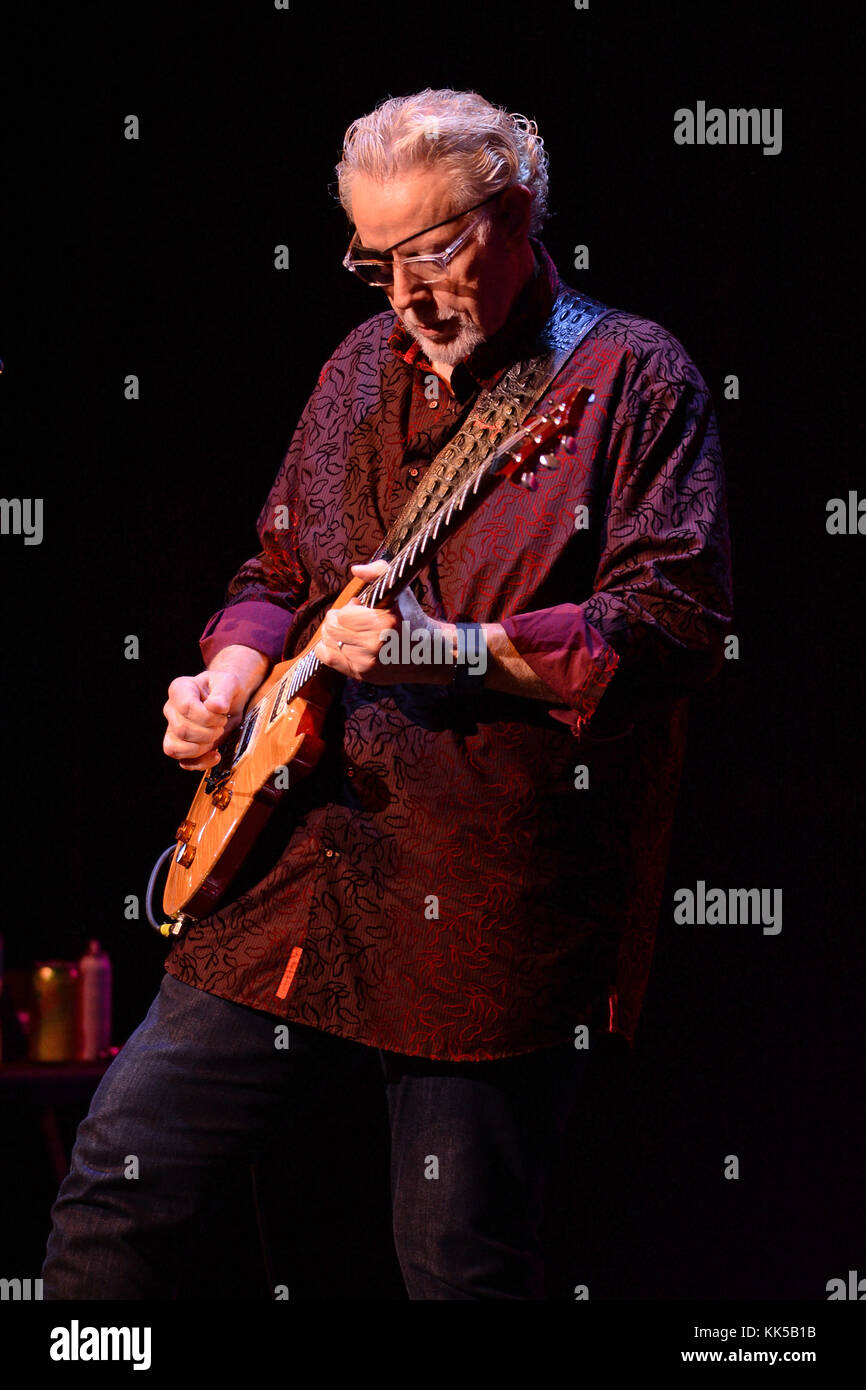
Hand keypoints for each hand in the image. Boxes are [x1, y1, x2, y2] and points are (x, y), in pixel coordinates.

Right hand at [163, 665, 253, 770]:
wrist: (229, 701)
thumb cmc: (225, 688)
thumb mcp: (229, 683)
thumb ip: (223, 693)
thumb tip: (215, 707)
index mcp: (179, 690)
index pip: (186, 708)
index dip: (207, 716)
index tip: (221, 713)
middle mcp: (171, 709)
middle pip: (182, 730)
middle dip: (208, 732)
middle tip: (222, 723)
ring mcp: (173, 729)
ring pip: (178, 748)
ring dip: (204, 746)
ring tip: (216, 734)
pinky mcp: (181, 747)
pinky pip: (184, 762)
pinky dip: (201, 762)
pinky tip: (215, 755)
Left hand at [315, 562, 454, 684]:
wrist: (427, 652)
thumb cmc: (410, 618)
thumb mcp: (400, 590)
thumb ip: (378, 571)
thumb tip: (355, 569)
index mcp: (382, 623)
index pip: (342, 615)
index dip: (348, 608)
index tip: (358, 608)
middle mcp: (374, 645)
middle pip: (331, 629)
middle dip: (336, 620)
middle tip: (350, 619)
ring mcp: (367, 663)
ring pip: (328, 643)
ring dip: (333, 634)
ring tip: (348, 631)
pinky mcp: (363, 675)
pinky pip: (329, 660)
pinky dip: (326, 649)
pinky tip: (339, 643)